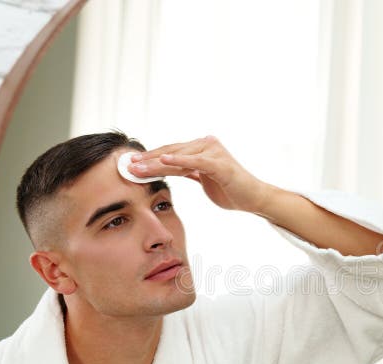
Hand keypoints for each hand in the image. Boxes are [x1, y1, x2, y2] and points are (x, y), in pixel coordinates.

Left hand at [128, 136, 271, 212]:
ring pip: (179, 156)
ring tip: (139, 166)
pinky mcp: (219, 163)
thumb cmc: (231, 189)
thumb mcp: (203, 179)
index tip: (132, 165)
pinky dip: (179, 160)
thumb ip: (187, 171)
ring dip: (157, 162)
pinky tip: (164, 161)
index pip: (171, 152)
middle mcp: (207, 145)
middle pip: (172, 152)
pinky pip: (195, 161)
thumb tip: (166, 169)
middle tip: (129, 165)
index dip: (151, 159)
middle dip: (149, 160)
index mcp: (202, 149)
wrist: (253, 198)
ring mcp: (213, 152)